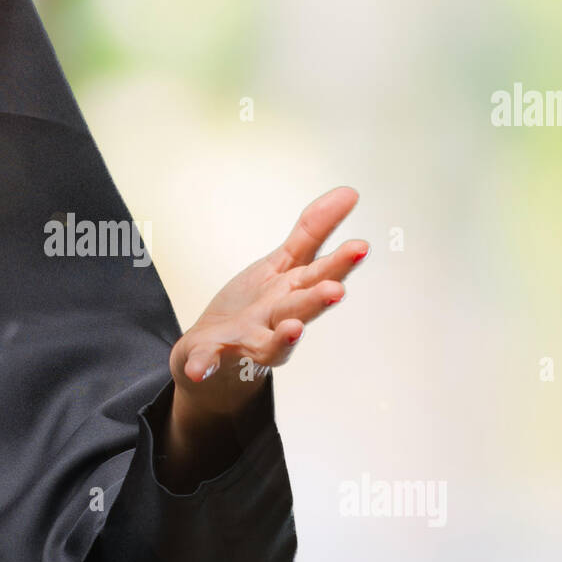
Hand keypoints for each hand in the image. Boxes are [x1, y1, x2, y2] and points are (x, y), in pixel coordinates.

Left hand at [157, 187, 366, 488]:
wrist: (218, 355)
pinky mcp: (217, 354)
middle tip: (336, 291)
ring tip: (292, 330)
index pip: (318, 270)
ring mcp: (250, 339)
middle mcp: (278, 317)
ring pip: (270, 340)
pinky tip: (200, 369)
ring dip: (283, 337)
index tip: (360, 247)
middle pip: (301, 306)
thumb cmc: (258, 307)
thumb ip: (313, 230)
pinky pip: (210, 359)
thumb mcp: (283, 262)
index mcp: (293, 290)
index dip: (338, 260)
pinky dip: (206, 365)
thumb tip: (349, 192)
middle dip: (317, 299)